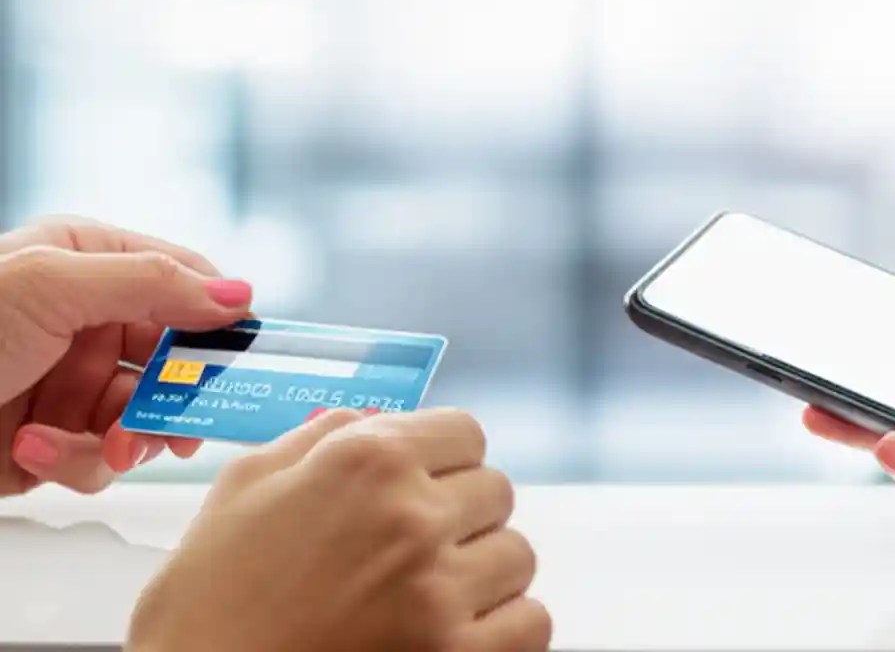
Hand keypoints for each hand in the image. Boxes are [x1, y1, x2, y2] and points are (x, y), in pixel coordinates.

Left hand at [0, 216, 251, 495]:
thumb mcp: (50, 285)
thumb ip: (151, 283)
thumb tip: (238, 293)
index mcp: (85, 262)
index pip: (184, 279)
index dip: (218, 315)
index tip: (246, 351)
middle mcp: (85, 320)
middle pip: (178, 357)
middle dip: (176, 394)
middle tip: (183, 423)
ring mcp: (72, 382)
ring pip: (147, 414)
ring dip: (125, 436)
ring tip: (100, 445)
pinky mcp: (55, 441)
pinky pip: (101, 458)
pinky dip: (72, 460)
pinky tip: (29, 447)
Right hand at [127, 408, 550, 651]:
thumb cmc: (208, 607)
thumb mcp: (242, 490)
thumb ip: (318, 438)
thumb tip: (372, 417)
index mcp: (365, 462)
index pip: (466, 432)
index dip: (445, 457)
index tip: (430, 480)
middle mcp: (412, 515)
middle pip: (495, 491)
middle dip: (461, 514)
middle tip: (415, 548)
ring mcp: (439, 590)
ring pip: (517, 555)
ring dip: (482, 572)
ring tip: (428, 596)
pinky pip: (531, 622)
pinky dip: (503, 629)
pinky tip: (455, 632)